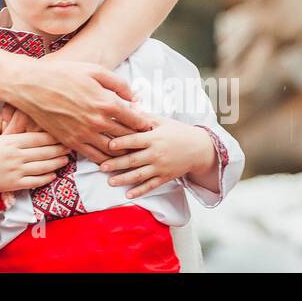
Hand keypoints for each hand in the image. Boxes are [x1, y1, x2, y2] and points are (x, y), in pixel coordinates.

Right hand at [0, 116, 69, 204]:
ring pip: (42, 167)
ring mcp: (15, 171)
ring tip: (66, 160)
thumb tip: (6, 114)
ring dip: (56, 163)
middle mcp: (15, 156)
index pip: (37, 138)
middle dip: (59, 149)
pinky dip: (46, 178)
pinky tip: (53, 175)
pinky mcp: (14, 184)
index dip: (52, 137)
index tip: (63, 134)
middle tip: (71, 145)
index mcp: (10, 141)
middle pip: (43, 151)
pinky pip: (35, 181)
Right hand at [2, 59, 154, 164]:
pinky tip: (109, 158)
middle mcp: (97, 122)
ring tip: (130, 153)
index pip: (135, 120)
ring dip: (124, 153)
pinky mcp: (71, 142)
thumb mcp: (95, 70)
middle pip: (127, 138)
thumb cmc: (64, 74)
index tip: (149, 126)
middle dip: (138, 140)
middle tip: (144, 142)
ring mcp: (84, 134)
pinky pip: (94, 157)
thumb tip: (134, 97)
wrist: (32, 86)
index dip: (145, 124)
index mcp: (106, 102)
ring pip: (112, 151)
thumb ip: (118, 84)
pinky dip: (105, 160)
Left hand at [98, 116, 214, 198]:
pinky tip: (128, 195)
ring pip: (140, 175)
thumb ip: (144, 116)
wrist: (199, 148)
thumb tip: (128, 106)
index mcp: (154, 138)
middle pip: (133, 160)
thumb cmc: (179, 132)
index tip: (108, 144)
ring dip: (124, 179)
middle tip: (102, 167)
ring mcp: (161, 167)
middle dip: (116, 164)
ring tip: (110, 182)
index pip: (135, 140)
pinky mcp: (165, 177)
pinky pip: (151, 185)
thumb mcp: (162, 121)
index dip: (122, 142)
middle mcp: (156, 153)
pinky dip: (140, 191)